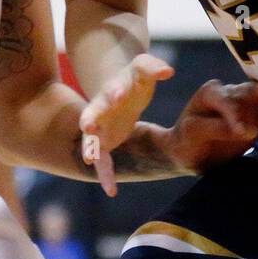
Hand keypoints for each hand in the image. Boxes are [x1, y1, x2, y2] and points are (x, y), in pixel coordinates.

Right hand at [79, 54, 174, 194]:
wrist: (118, 92)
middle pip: (92, 112)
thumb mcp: (143, 68)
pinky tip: (111, 191)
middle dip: (90, 117)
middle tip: (88, 124)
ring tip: (90, 159)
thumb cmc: (134, 80)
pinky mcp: (102, 143)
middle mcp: (100, 108)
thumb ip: (154, 67)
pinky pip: (102, 162)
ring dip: (90, 148)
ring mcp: (98, 127)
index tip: (119, 94)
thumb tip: (169, 71)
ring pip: (91, 140)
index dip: (116, 90)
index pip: (114, 87)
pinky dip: (105, 175)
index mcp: (113, 88)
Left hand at [163, 79, 257, 172]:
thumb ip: (216, 128)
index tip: (244, 132)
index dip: (237, 114)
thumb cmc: (187, 139)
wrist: (188, 154)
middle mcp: (230, 94)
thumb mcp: (193, 133)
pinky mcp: (254, 121)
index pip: (229, 99)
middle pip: (251, 91)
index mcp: (212, 93)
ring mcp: (244, 106)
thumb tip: (246, 130)